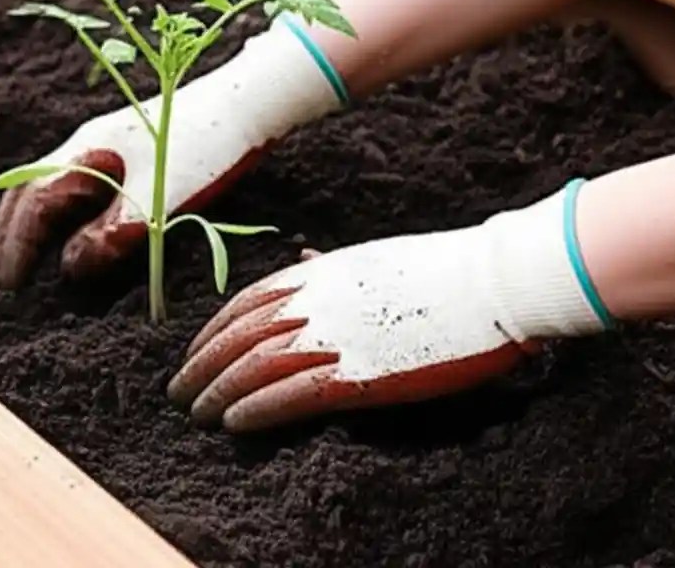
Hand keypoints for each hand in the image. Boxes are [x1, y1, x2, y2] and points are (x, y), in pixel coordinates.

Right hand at [0, 20, 345, 287]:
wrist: (245, 104)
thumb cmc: (204, 150)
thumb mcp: (157, 203)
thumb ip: (109, 237)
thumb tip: (69, 266)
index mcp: (85, 153)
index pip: (33, 206)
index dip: (17, 248)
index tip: (8, 286)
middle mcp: (83, 145)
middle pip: (25, 191)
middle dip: (6, 236)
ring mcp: (99, 145)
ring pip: (42, 185)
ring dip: (24, 223)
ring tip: (17, 260)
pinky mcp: (120, 149)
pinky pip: (66, 184)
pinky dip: (50, 212)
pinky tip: (62, 230)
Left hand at [168, 183, 611, 431]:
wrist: (495, 280)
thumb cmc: (444, 268)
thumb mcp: (374, 255)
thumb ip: (332, 263)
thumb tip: (305, 251)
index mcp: (318, 271)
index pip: (245, 303)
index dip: (212, 332)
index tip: (194, 353)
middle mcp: (317, 300)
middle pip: (239, 335)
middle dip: (202, 366)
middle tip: (178, 392)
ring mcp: (337, 335)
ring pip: (255, 366)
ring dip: (219, 392)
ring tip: (198, 414)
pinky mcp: (362, 373)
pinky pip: (292, 394)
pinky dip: (255, 409)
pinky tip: (234, 424)